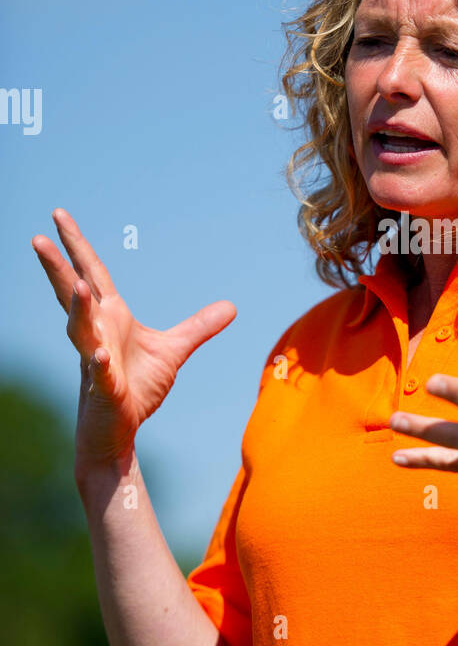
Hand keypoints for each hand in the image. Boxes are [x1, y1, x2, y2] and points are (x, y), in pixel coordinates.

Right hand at [32, 208, 236, 472]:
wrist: (118, 431)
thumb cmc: (136, 388)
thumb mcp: (173, 352)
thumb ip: (198, 327)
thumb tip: (231, 306)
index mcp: (110, 317)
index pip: (93, 273)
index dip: (77, 245)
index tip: (59, 215)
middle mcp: (97, 333)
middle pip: (73, 293)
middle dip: (57, 266)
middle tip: (39, 238)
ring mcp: (95, 360)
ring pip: (81, 330)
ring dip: (78, 308)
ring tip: (77, 284)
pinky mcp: (105, 389)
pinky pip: (100, 373)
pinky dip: (101, 363)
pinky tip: (103, 355)